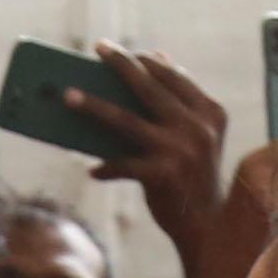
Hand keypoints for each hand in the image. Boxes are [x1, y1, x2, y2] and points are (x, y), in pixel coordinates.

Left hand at [64, 44, 236, 252]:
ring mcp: (180, 151)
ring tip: (67, 95)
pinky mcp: (162, 176)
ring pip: (125, 120)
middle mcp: (197, 128)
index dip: (145, 59)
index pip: (173, 76)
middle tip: (97, 47)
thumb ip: (182, 102)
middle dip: (120, 64)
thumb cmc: (196, 179)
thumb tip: (158, 56)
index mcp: (210, 113)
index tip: (119, 50)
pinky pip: (122, 164)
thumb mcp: (199, 137)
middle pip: (148, 87)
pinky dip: (106, 167)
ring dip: (92, 105)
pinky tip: (93, 170)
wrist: (211, 229)